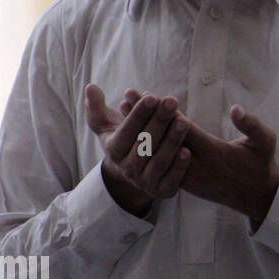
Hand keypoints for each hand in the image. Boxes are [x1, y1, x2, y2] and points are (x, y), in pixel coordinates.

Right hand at [86, 83, 190, 216]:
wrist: (136, 171)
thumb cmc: (125, 139)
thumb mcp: (108, 125)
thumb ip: (97, 107)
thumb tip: (90, 87)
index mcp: (114, 150)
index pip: (126, 131)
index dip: (138, 114)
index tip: (152, 97)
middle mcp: (126, 169)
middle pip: (144, 144)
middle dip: (159, 121)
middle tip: (172, 101)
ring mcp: (144, 182)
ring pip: (158, 161)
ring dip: (171, 142)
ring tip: (184, 121)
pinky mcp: (161, 191)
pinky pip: (170, 180)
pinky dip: (178, 167)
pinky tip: (188, 151)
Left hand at [118, 90, 278, 226]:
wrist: (257, 197)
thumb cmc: (262, 165)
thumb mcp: (266, 142)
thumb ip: (252, 125)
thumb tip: (236, 109)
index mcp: (214, 153)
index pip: (183, 130)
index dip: (165, 111)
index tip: (149, 94)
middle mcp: (196, 167)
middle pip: (163, 138)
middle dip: (144, 116)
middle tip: (127, 97)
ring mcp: (188, 176)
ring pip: (158, 151)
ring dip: (141, 130)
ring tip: (126, 110)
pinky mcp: (185, 182)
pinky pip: (161, 161)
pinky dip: (149, 144)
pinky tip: (138, 131)